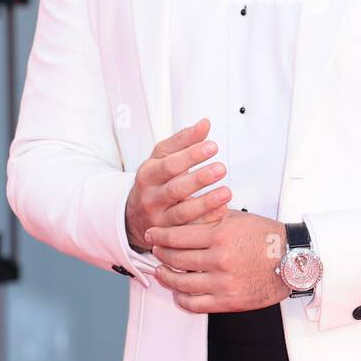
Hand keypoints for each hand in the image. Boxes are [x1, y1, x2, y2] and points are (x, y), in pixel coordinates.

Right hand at [124, 119, 230, 252]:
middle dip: (199, 179)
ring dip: (206, 203)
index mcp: (148, 175)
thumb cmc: (154, 180)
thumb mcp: (162, 158)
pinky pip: (190, 230)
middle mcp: (151, 198)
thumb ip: (183, 140)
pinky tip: (223, 211)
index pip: (169, 164)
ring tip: (226, 192)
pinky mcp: (169, 237)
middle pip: (175, 189)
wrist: (134, 216)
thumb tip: (205, 123)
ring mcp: (159, 220)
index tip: (213, 146)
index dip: (191, 155)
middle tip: (221, 168)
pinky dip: (207, 221)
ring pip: (183, 213)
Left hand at [148, 211, 289, 312]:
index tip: (151, 234)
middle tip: (155, 251)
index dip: (159, 236)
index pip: (177, 236)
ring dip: (166, 277)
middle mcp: (220, 260)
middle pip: (175, 259)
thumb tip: (183, 210)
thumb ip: (210, 216)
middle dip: (160, 254)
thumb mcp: (238, 219)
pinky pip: (194, 304)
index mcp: (221, 236)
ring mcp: (223, 283)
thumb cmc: (267, 238)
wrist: (293, 260)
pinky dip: (181, 299)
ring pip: (180, 284)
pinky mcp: (228, 302)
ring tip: (161, 272)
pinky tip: (178, 292)